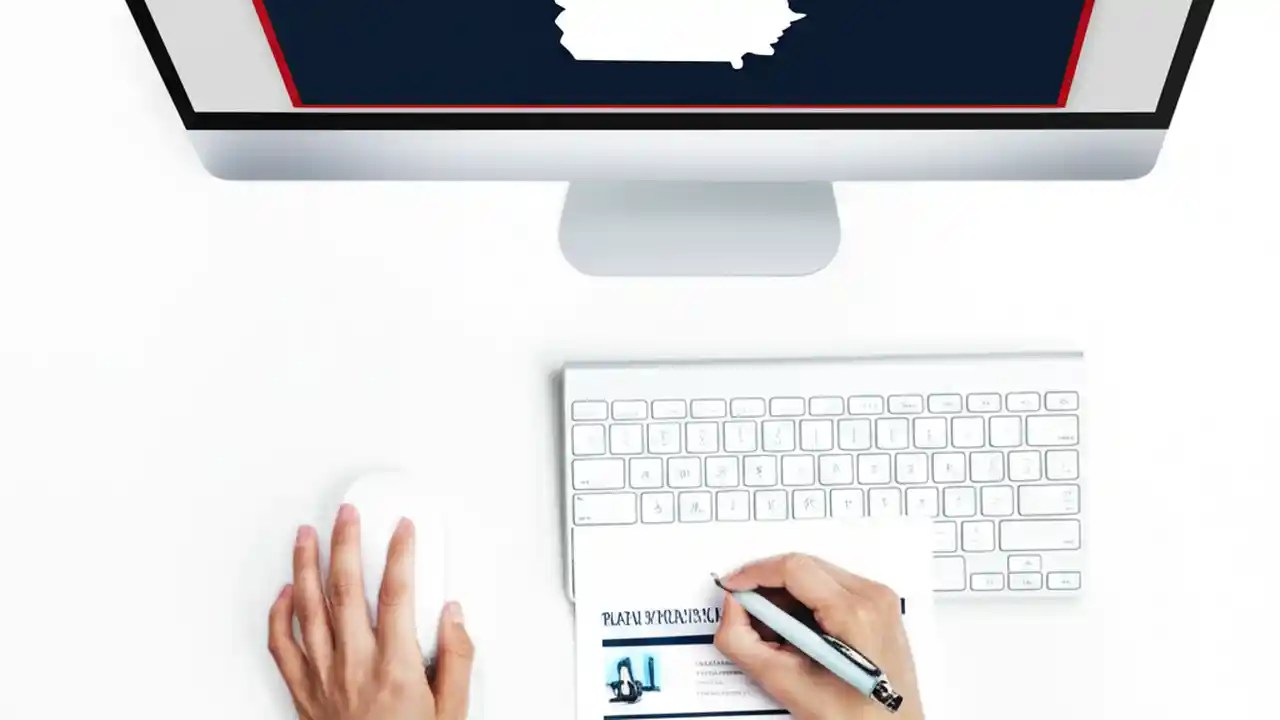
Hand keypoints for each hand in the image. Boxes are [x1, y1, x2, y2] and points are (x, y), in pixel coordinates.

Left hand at [267, 505, 473, 719]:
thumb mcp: (452, 714)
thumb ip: (457, 660)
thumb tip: (454, 616)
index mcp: (395, 669)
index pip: (396, 594)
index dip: (400, 554)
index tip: (403, 528)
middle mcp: (354, 667)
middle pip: (345, 590)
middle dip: (346, 544)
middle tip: (347, 515)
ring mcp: (323, 678)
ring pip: (307, 608)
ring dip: (305, 566)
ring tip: (307, 535)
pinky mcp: (303, 692)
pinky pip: (282, 645)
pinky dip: (279, 614)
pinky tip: (283, 591)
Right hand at [714, 554, 923, 719]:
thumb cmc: (853, 718)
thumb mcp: (788, 685)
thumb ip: (745, 644)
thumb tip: (732, 607)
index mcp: (855, 613)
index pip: (793, 568)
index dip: (754, 573)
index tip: (732, 587)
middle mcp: (872, 596)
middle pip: (804, 566)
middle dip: (767, 584)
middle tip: (746, 613)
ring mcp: (879, 598)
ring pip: (816, 574)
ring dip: (786, 593)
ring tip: (775, 632)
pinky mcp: (879, 605)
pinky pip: (832, 586)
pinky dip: (806, 600)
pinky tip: (798, 631)